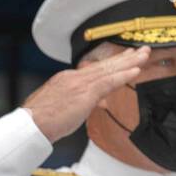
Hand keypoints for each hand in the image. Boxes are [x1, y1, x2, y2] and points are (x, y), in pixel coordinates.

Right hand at [22, 45, 147, 141]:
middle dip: (125, 57)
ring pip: (109, 70)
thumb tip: (100, 102)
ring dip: (129, 62)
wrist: (31, 125)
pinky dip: (123, 75)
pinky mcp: (84, 93)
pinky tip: (135, 70)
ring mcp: (80, 84)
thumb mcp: (63, 109)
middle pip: (105, 65)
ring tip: (144, 55)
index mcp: (67, 79)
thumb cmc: (40, 122)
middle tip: (142, 50)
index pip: (95, 70)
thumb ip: (83, 103)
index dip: (112, 64)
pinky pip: (108, 82)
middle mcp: (74, 77)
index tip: (124, 58)